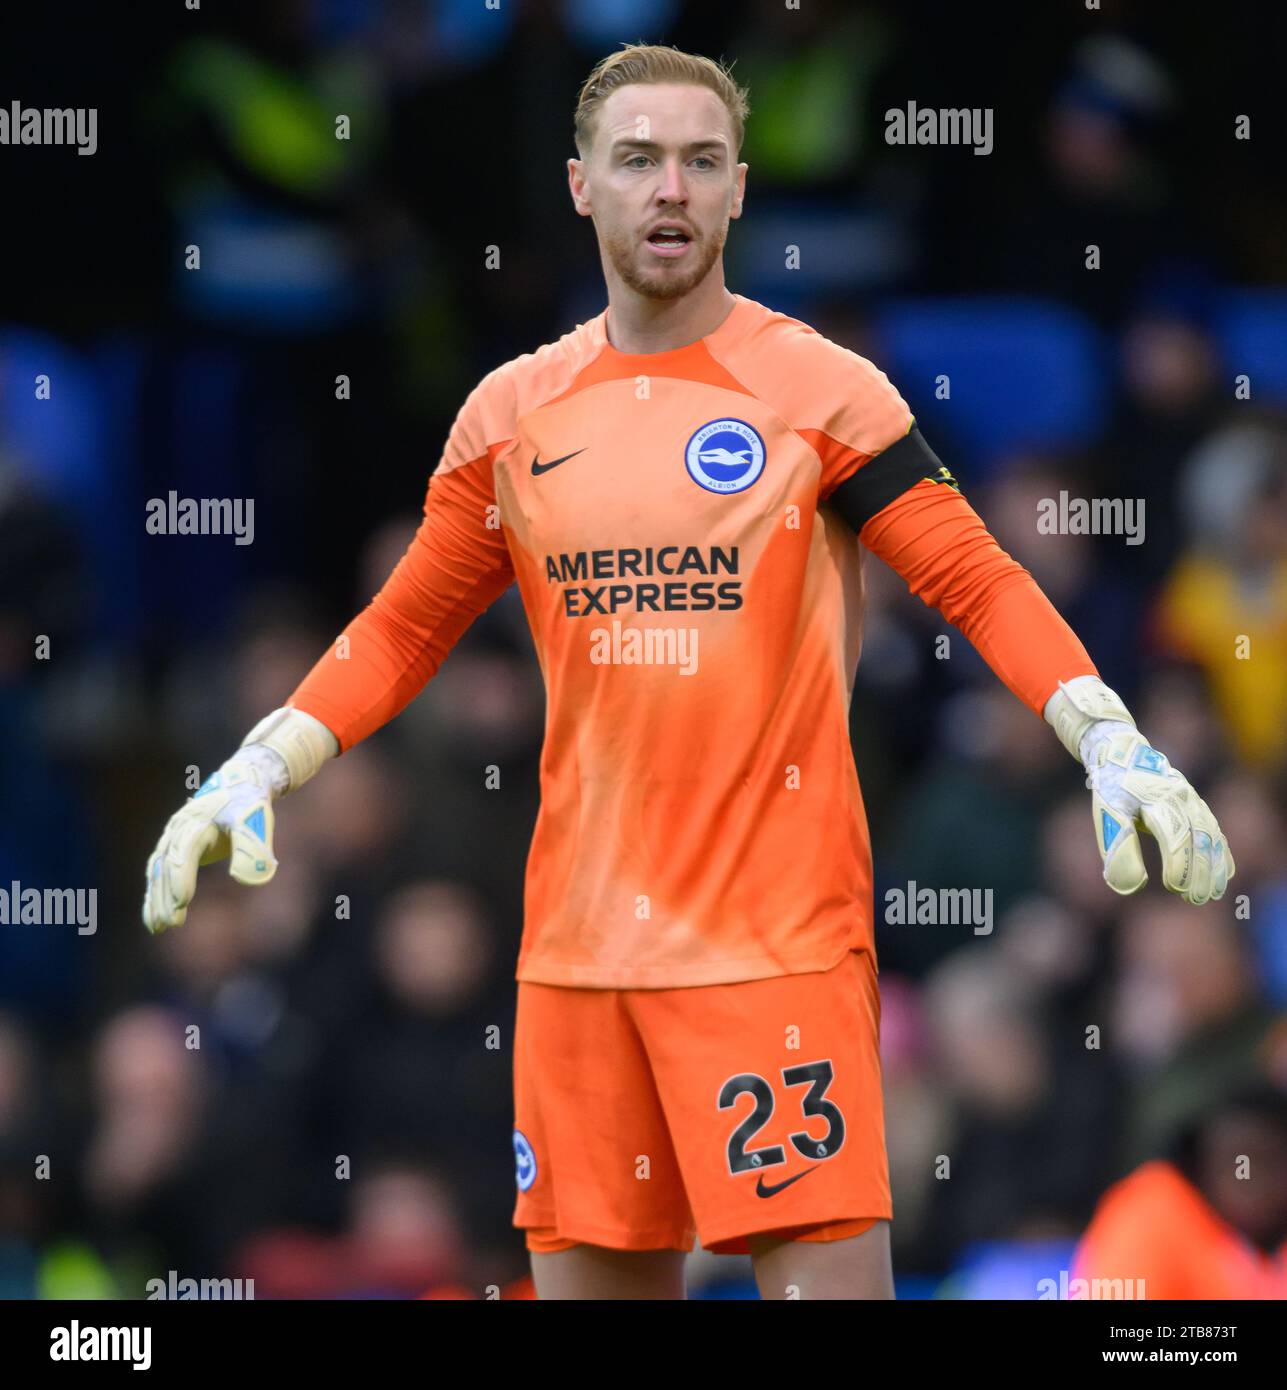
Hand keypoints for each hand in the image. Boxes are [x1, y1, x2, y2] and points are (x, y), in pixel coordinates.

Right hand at [142, 749, 280, 933]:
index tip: (182, 902)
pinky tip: (153, 920)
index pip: (185, 852)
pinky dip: (155, 895)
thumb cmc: (249, 805)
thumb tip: (248, 882)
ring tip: (158, 927)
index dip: (181, 877)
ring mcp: (172, 839)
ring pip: (158, 872)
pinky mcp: (173, 849)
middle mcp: (178, 830)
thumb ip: (252, 848)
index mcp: (197, 822)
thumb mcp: (255, 822)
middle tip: (170, 923)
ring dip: (156, 899)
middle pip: (166, 865)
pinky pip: (158, 874)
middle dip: (166, 895)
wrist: (239, 786)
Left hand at [1084, 726, 1233, 904]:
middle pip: (1199, 839)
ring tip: (1214, 893)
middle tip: (1197, 899)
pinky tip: (1225, 872)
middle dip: (1201, 872)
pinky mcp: (1195, 803)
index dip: (1178, 863)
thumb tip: (1131, 886)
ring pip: (1211, 836)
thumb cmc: (1113, 786)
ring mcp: (1192, 800)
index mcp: (1157, 800)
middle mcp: (1181, 799)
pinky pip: (1214, 828)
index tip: (1174, 887)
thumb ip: (1120, 847)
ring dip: (1214, 866)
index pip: (1174, 836)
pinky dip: (1221, 851)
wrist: (1123, 751)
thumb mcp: (1108, 812)